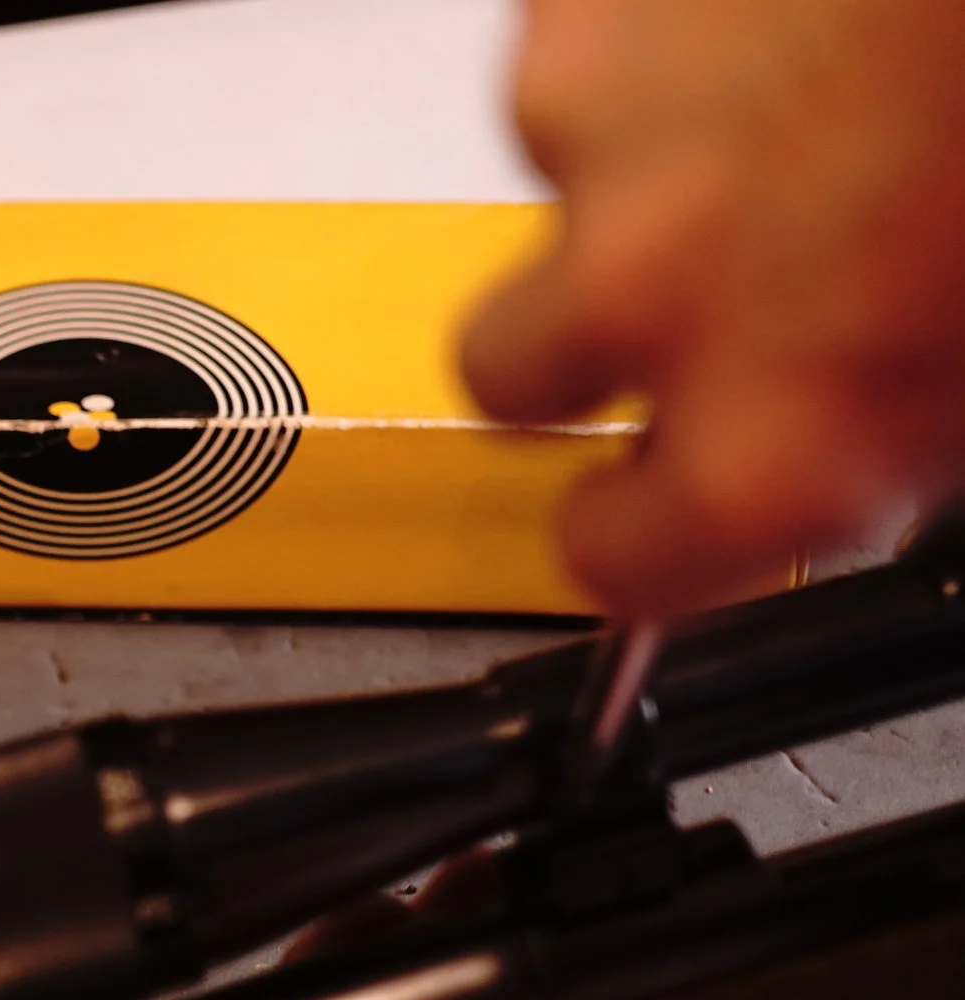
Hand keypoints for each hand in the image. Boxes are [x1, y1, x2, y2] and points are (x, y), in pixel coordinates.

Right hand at [461, 0, 964, 614]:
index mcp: (770, 438)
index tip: (634, 509)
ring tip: (793, 98)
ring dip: (640, 166)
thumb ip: (877, 435)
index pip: (609, 558)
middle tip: (696, 277)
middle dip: (578, 339)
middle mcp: (647, 290)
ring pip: (556, 184)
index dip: (629, 532)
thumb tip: (833, 450)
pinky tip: (773, 17)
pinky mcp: (570, 8)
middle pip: (508, 370)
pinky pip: (579, 49)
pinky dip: (656, 45)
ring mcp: (591, 132)